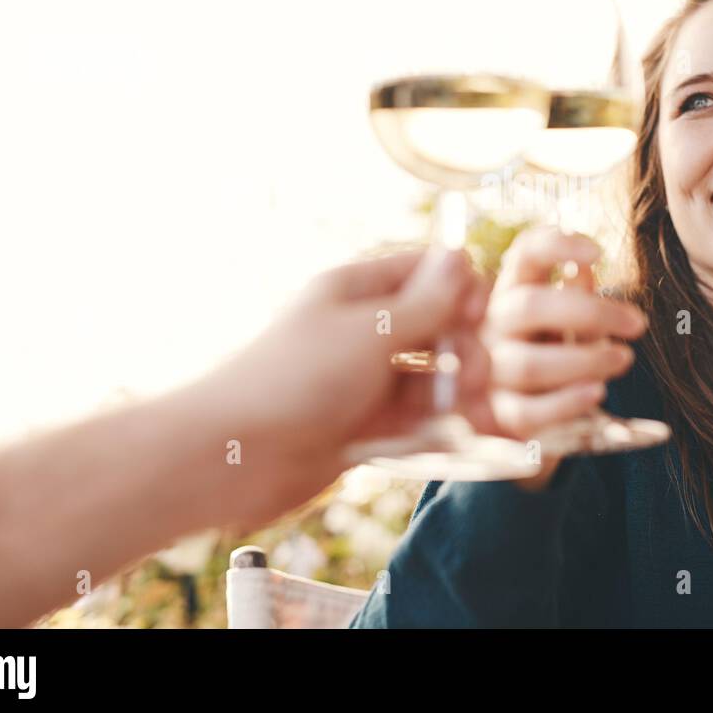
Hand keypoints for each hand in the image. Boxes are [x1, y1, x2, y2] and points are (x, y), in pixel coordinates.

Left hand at [197, 246, 491, 523]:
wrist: (233, 456)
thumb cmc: (294, 379)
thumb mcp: (371, 331)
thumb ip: (425, 301)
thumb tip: (460, 256)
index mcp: (356, 291)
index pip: (425, 273)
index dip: (461, 290)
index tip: (479, 319)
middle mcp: (362, 331)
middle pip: (434, 328)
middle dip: (463, 350)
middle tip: (471, 379)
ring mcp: (362, 381)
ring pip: (427, 378)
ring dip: (455, 393)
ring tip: (472, 417)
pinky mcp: (361, 428)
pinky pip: (412, 421)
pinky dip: (438, 428)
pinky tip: (459, 437)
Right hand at [478, 225, 646, 488]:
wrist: (526, 409)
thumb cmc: (552, 350)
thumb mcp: (566, 320)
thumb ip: (576, 297)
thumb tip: (584, 270)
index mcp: (511, 290)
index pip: (524, 253)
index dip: (557, 244)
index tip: (598, 252)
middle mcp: (490, 326)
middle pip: (529, 307)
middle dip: (591, 312)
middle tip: (637, 323)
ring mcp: (486, 371)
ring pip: (528, 364)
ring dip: (585, 360)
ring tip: (623, 358)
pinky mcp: (494, 415)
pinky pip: (527, 411)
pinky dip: (565, 402)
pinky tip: (598, 392)